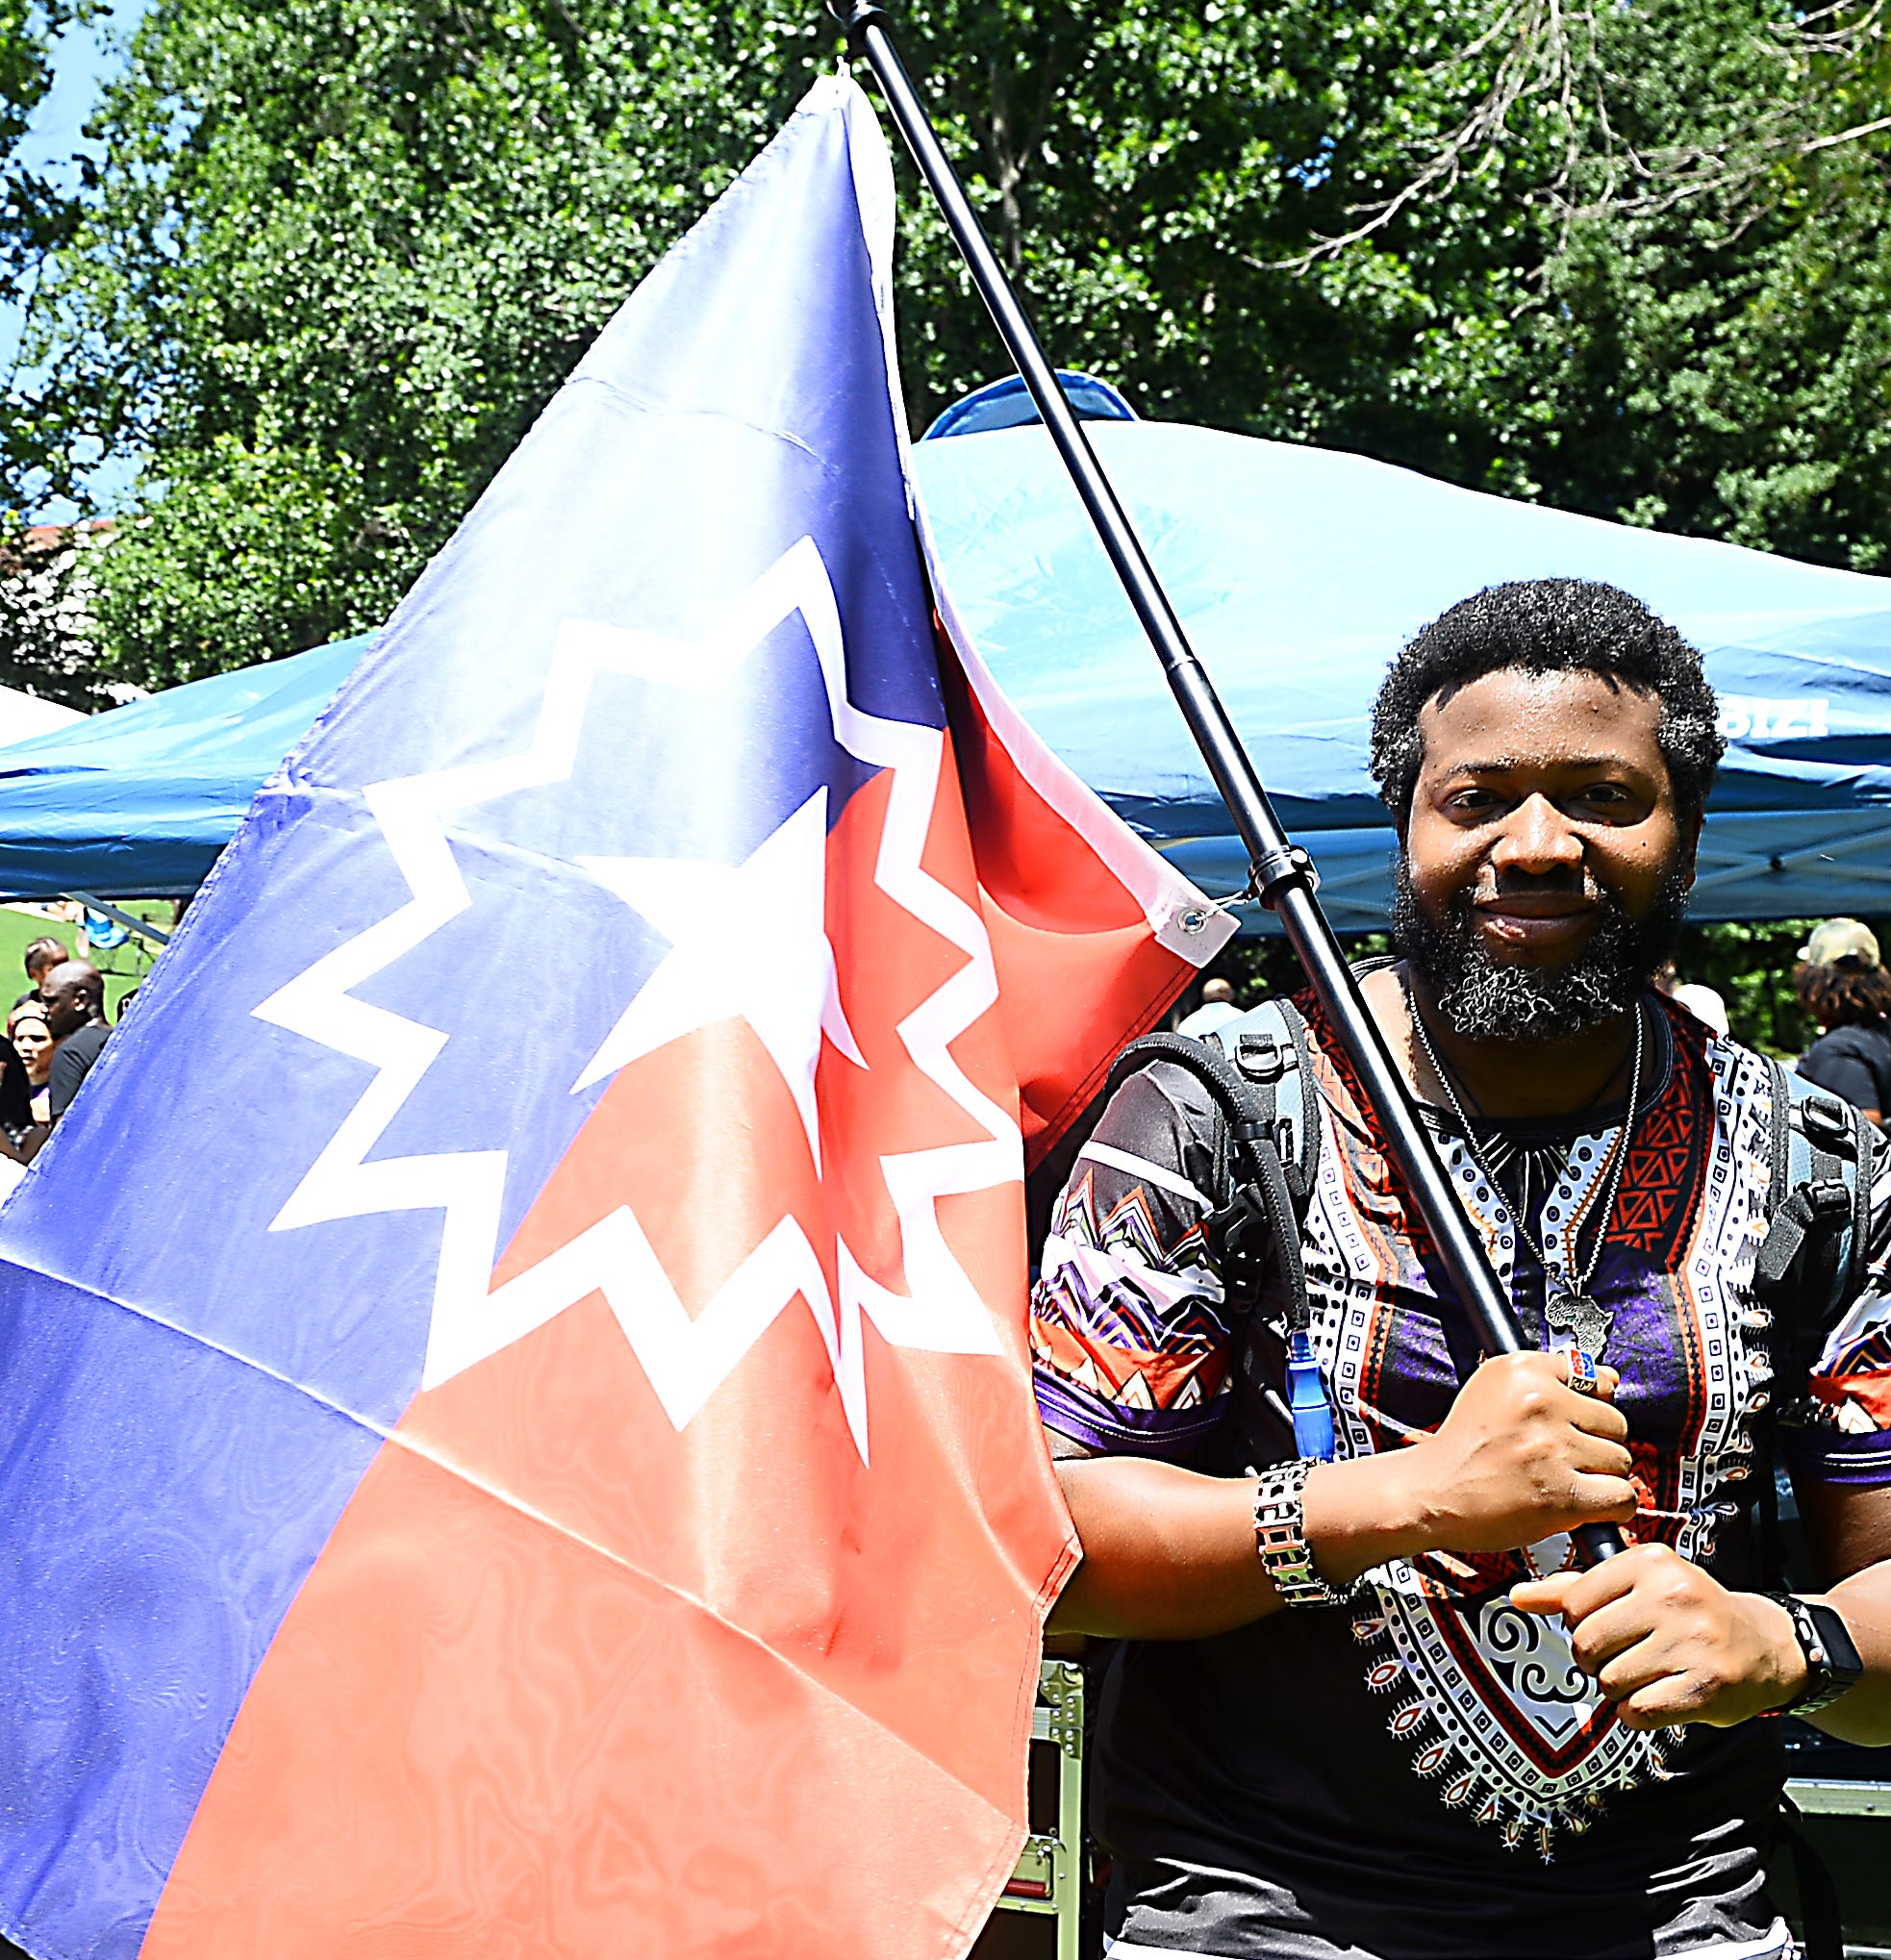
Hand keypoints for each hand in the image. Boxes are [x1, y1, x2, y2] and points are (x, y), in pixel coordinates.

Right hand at [1390, 1350, 1636, 1555]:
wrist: (1431, 1491)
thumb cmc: (1461, 1446)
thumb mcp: (1493, 1388)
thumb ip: (1550, 1377)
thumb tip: (1612, 1380)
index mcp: (1522, 1370)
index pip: (1595, 1378)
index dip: (1590, 1407)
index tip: (1575, 1423)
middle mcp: (1540, 1403)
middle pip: (1615, 1423)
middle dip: (1598, 1444)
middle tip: (1567, 1458)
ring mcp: (1552, 1449)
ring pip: (1620, 1460)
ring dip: (1602, 1476)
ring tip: (1570, 1481)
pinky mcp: (1561, 1494)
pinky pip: (1621, 1497)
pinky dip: (1613, 1507)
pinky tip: (1590, 1506)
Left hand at [1511, 1543, 1805, 1728]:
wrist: (1766, 1646)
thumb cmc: (1691, 1612)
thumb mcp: (1637, 1585)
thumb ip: (1574, 1588)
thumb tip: (1519, 1596)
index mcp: (1649, 1562)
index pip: (1573, 1603)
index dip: (1580, 1625)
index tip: (1605, 1629)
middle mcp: (1672, 1596)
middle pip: (1586, 1644)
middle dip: (1596, 1661)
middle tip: (1624, 1658)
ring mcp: (1692, 1641)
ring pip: (1609, 1681)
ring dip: (1619, 1689)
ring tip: (1647, 1676)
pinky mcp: (1707, 1684)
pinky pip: (1639, 1711)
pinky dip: (1638, 1713)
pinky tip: (1659, 1698)